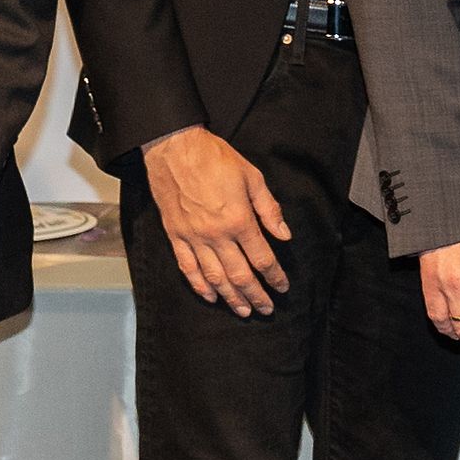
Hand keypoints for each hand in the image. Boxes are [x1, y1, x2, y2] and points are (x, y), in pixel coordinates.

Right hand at [142, 126, 290, 313]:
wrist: (174, 148)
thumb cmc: (215, 159)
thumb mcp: (252, 177)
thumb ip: (269, 209)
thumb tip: (284, 235)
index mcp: (239, 220)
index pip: (262, 259)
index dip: (275, 277)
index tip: (283, 287)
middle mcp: (216, 235)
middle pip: (240, 275)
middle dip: (256, 295)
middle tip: (267, 309)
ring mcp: (193, 238)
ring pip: (214, 278)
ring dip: (231, 298)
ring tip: (244, 311)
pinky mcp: (175, 235)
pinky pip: (187, 268)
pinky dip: (199, 286)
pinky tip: (210, 296)